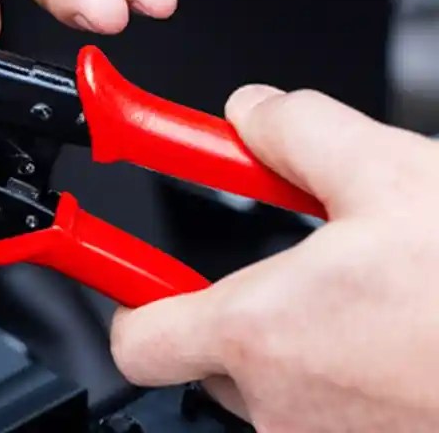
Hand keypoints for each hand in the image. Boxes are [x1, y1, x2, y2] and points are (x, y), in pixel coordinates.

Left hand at [110, 86, 438, 430]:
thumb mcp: (387, 173)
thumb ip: (296, 133)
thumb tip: (253, 113)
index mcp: (260, 334)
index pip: (135, 338)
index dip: (129, 292)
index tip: (116, 260)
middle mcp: (282, 407)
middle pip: (205, 356)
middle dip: (234, 308)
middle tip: (289, 265)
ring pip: (275, 387)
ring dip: (302, 342)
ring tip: (369, 297)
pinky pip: (330, 412)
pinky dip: (348, 374)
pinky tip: (400, 335)